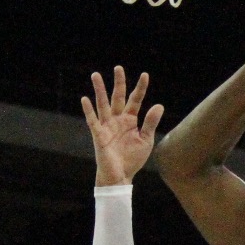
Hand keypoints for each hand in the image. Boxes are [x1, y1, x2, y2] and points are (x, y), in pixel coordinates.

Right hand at [82, 67, 161, 187]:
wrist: (121, 176)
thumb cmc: (133, 159)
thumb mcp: (146, 140)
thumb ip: (150, 123)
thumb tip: (159, 105)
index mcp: (130, 120)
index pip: (135, 100)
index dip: (140, 88)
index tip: (145, 75)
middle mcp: (117, 120)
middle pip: (117, 97)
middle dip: (118, 83)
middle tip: (118, 68)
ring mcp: (107, 126)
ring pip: (103, 104)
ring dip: (99, 90)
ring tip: (96, 75)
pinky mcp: (99, 135)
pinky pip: (93, 121)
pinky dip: (88, 110)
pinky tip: (85, 99)